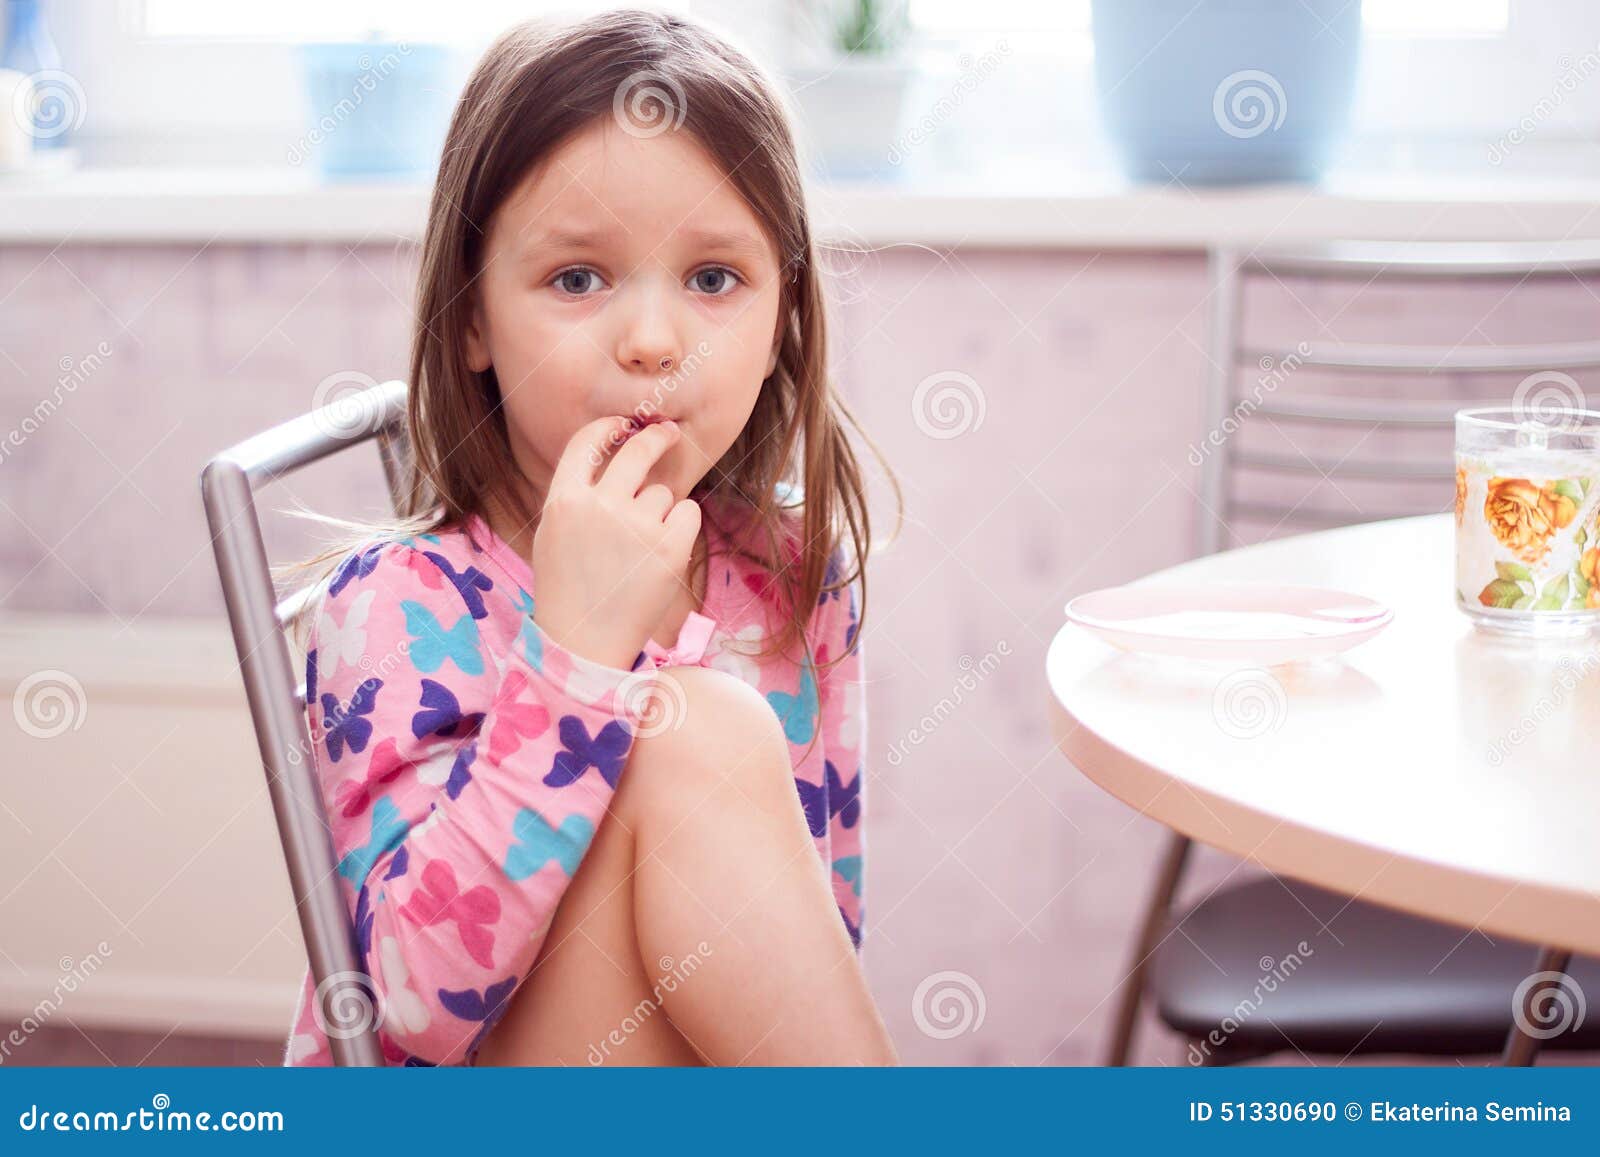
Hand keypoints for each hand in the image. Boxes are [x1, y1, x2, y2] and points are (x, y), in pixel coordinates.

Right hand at [529, 416, 701, 669]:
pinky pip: (688, 511)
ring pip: (662, 492)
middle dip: (657, 437)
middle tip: (670, 433)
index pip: (586, 442)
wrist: (585, 644)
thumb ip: (576, 494)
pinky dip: (681, 526)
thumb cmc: (568, 590)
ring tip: (638, 551)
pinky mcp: (670, 547)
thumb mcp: (553, 534)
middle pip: (637, 450)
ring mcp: (637, 526)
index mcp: (563, 501)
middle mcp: (600, 506)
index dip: (608, 428)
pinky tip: (662, 552)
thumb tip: (611, 453)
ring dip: (658, 511)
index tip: (624, 425)